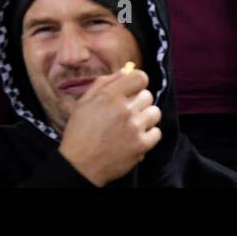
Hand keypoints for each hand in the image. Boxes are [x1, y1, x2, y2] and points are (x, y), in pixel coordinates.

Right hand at [58, 68, 161, 185]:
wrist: (79, 165)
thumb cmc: (79, 132)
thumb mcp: (85, 101)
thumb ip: (105, 82)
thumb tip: (125, 70)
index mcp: (110, 95)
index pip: (140, 77)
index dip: (137, 82)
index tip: (133, 89)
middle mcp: (125, 109)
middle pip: (148, 95)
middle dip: (139, 101)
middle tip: (127, 111)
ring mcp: (135, 128)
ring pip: (155, 113)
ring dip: (145, 117)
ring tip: (132, 125)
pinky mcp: (141, 146)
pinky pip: (157, 133)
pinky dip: (148, 135)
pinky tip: (135, 137)